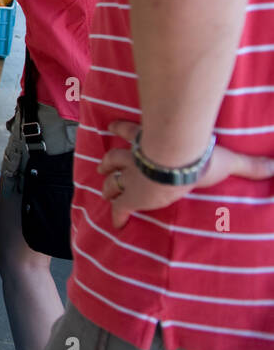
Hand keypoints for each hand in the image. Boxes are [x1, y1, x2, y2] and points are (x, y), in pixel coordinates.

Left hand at [97, 120, 273, 227]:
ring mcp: (131, 178)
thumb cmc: (198, 159)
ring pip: (110, 178)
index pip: (130, 132)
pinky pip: (120, 209)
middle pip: (114, 156)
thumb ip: (249, 163)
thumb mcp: (225, 158)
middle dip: (107, 162)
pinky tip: (115, 223)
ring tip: (102, 187)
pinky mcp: (132, 199)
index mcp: (150, 142)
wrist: (176, 167)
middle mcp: (136, 158)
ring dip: (105, 183)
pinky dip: (116, 216)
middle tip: (101, 166)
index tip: (112, 126)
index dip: (120, 129)